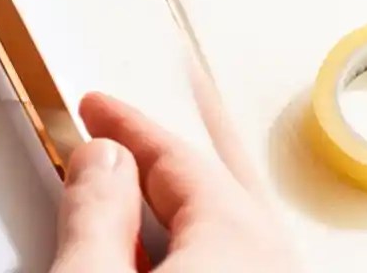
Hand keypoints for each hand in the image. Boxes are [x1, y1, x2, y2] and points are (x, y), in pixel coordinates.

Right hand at [50, 92, 300, 272]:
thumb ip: (94, 213)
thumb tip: (101, 162)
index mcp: (241, 246)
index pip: (181, 161)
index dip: (129, 128)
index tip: (97, 109)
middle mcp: (272, 269)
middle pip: (220, 193)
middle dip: (165, 160)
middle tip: (122, 133)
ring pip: (235, 236)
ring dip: (186, 205)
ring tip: (142, 189)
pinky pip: (240, 265)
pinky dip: (204, 245)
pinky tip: (167, 256)